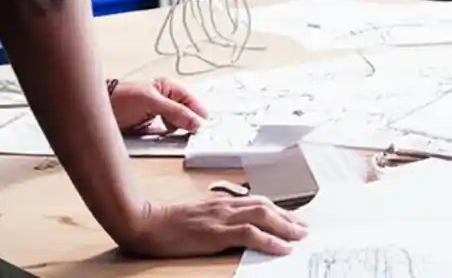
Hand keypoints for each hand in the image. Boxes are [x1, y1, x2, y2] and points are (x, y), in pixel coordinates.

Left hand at [110, 78, 208, 133]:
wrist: (98, 112)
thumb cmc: (120, 98)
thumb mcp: (152, 102)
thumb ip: (175, 111)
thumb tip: (195, 120)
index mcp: (168, 88)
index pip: (191, 102)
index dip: (198, 113)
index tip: (202, 127)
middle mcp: (165, 101)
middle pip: (186, 115)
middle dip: (187, 124)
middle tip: (191, 133)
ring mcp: (158, 116)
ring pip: (176, 127)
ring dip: (176, 132)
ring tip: (173, 134)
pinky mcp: (150, 130)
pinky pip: (165, 135)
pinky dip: (166, 138)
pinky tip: (163, 138)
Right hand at [124, 196, 308, 257]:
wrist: (147, 223)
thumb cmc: (169, 223)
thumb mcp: (199, 217)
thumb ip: (219, 218)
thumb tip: (237, 228)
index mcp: (222, 203)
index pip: (258, 202)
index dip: (279, 210)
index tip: (294, 219)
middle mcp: (225, 206)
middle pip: (266, 206)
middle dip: (288, 217)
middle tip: (304, 228)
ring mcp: (221, 218)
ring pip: (262, 216)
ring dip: (285, 226)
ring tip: (300, 236)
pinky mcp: (215, 232)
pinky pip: (249, 233)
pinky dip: (268, 239)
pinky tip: (281, 247)